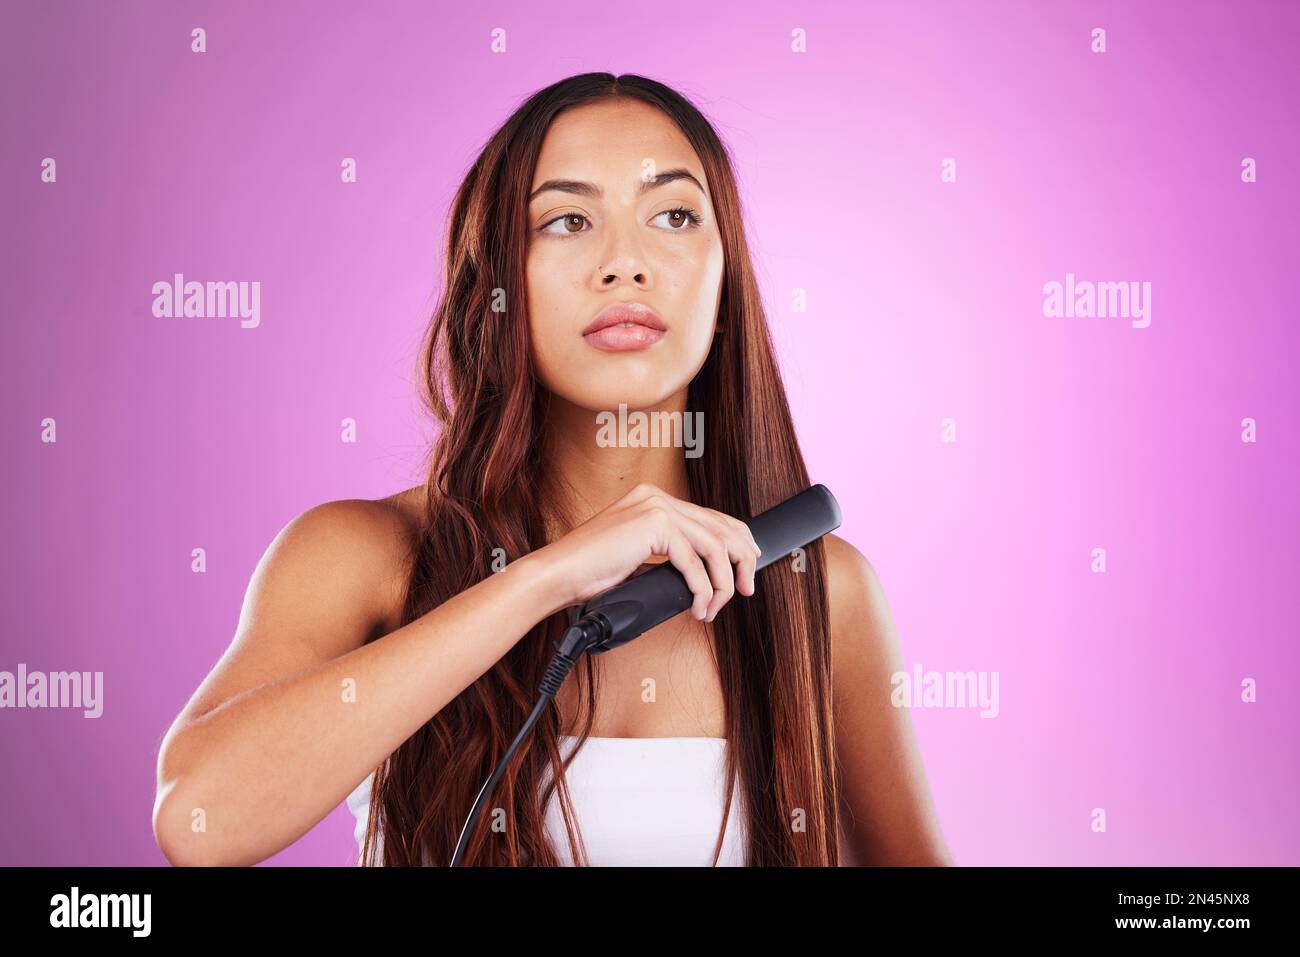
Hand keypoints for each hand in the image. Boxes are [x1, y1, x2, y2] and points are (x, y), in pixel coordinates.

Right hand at [530, 483, 761, 622]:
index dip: (738, 540)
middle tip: (745, 590)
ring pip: (714, 546)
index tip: (748, 565)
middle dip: (740, 562)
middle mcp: (657, 497)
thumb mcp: (637, 557)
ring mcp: (655, 507)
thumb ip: (667, 554)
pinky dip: (702, 589)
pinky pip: (694, 562)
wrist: (558, 574)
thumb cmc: (590, 572)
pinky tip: (699, 606)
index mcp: (653, 499)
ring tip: (714, 607)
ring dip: (721, 583)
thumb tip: (702, 573)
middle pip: (721, 527)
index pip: (711, 516)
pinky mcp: (653, 524)